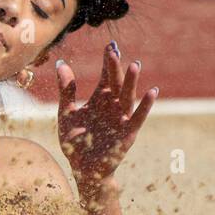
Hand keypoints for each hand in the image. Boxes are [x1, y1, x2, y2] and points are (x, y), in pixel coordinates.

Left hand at [55, 42, 157, 185]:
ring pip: (128, 97)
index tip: (109, 45)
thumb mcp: (66, 112)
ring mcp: (121, 119)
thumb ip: (66, 89)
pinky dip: (146, 106)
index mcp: (99, 101)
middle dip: (116, 68)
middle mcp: (112, 107)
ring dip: (132, 82)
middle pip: (116, 84)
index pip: (105, 77)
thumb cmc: (76, 142)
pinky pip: (138, 117)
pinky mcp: (128, 134)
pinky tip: (153, 92)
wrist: (83, 169)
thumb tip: (61, 63)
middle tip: (115, 51)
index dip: (107, 63)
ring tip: (134, 65)